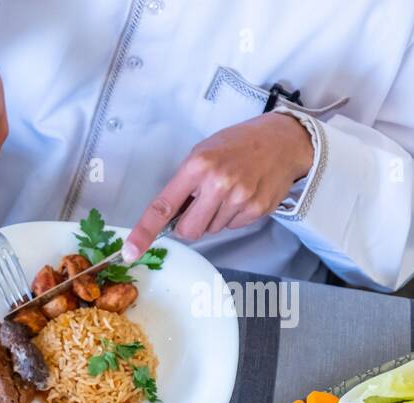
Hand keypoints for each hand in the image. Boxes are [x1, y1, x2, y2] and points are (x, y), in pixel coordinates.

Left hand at [123, 112, 314, 259]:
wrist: (283, 140)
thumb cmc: (237, 144)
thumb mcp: (203, 153)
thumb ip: (184, 184)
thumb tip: (168, 217)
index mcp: (197, 167)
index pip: (163, 206)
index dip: (144, 232)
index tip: (130, 251)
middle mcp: (218, 183)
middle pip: (188, 231)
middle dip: (189, 224)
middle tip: (201, 203)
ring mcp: (240, 198)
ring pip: (211, 230)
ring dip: (214, 217)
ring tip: (229, 191)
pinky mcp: (257, 209)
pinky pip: (232, 227)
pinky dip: (233, 216)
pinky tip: (243, 194)